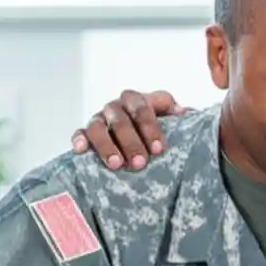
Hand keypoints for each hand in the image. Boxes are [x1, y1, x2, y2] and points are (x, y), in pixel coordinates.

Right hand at [71, 90, 187, 170]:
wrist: (141, 133)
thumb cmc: (158, 127)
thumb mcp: (170, 117)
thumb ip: (178, 114)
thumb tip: (186, 113)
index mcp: (137, 100)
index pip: (143, 109)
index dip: (150, 128)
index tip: (159, 149)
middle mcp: (116, 106)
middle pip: (121, 120)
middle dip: (131, 142)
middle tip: (140, 163)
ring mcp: (100, 118)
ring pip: (98, 127)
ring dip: (106, 145)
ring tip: (116, 165)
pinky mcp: (86, 131)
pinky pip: (79, 132)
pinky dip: (79, 139)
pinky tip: (81, 151)